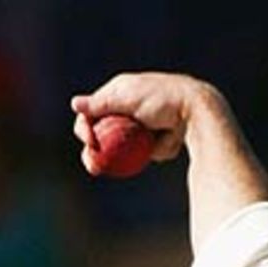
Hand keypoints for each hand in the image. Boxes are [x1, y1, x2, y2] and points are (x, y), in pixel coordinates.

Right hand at [70, 72, 207, 174]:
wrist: (193, 114)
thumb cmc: (160, 98)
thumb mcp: (128, 97)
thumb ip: (101, 104)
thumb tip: (74, 105)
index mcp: (116, 95)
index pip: (90, 113)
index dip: (84, 127)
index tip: (89, 140)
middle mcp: (123, 113)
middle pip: (99, 135)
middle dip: (92, 150)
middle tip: (92, 165)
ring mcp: (135, 132)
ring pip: (114, 151)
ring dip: (105, 161)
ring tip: (97, 169)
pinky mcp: (148, 147)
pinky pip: (135, 157)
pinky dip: (135, 159)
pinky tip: (125, 165)